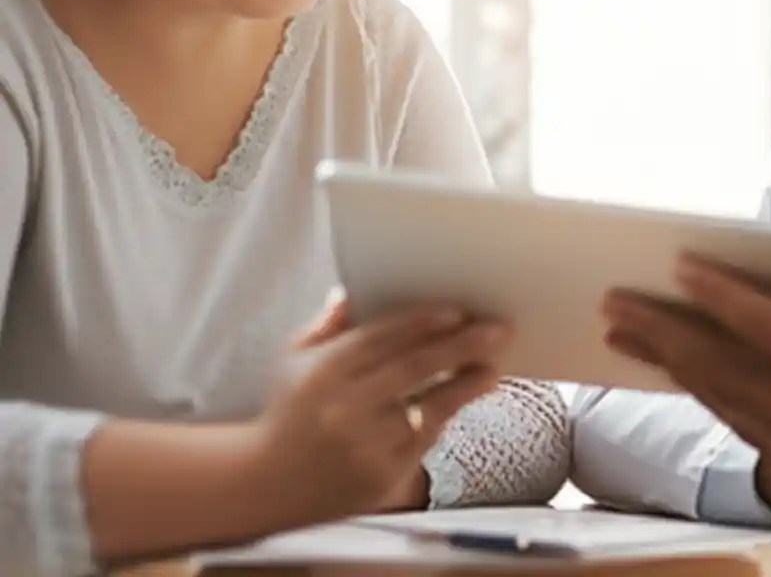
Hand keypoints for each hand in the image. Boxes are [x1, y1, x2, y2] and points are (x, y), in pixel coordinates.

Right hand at [250, 293, 509, 522]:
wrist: (264, 485)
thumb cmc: (287, 413)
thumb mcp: (293, 361)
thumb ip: (329, 327)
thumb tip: (353, 292)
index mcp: (323, 371)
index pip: (382, 338)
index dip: (423, 322)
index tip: (458, 311)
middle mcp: (344, 407)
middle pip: (413, 368)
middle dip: (461, 346)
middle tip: (498, 330)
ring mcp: (364, 445)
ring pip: (426, 408)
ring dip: (465, 386)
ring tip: (491, 369)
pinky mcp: (379, 477)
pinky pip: (423, 442)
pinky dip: (444, 419)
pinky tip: (465, 399)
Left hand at [602, 258, 770, 533]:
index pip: (761, 327)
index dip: (718, 295)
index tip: (678, 265)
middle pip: (715, 364)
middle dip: (659, 331)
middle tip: (614, 303)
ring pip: (711, 393)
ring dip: (662, 361)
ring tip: (620, 334)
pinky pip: (726, 416)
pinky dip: (692, 388)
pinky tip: (668, 368)